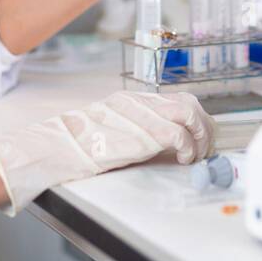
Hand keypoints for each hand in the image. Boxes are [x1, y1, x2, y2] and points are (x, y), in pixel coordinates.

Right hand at [0, 91, 213, 214]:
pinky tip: (181, 161)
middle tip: (205, 150)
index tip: (201, 140)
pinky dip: (188, 149)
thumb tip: (166, 145)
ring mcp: (140, 114)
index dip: (197, 120)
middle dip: (205, 128)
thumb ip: (136, 130)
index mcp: (131, 100)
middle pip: (189, 103)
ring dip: (200, 138)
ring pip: (190, 114)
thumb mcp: (110, 131)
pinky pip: (179, 136)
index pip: (178, 100)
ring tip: (194, 157)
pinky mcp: (141, 133)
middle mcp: (138, 101)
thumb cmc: (77, 148)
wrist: (56, 149)